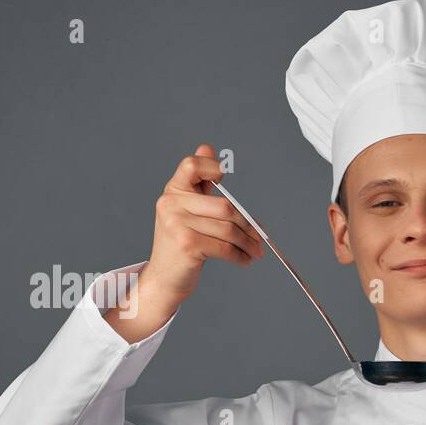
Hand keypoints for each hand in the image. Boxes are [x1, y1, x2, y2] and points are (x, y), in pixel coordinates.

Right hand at [139, 143, 265, 305]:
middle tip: (260, 239)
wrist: (165, 277)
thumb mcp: (188, 210)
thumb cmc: (182, 242)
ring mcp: (177, 224)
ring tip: (256, 252)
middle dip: (247, 225)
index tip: (223, 176)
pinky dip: (240, 256)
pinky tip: (245, 260)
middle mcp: (171, 204)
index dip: (210, 166)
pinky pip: (225, 247)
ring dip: (248, 244)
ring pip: (228, 229)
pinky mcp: (187, 244)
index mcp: (173, 191)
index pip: (192, 166)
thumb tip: (207, 147)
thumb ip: (199, 184)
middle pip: (225, 206)